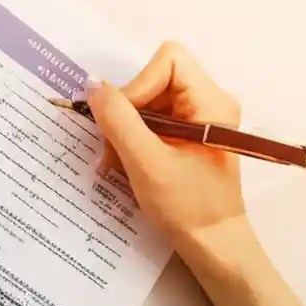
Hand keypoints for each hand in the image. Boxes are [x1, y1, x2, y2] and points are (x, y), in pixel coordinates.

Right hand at [84, 42, 247, 256]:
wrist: (213, 244)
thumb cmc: (187, 206)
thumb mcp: (146, 162)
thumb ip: (118, 119)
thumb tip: (92, 84)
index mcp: (211, 102)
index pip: (168, 60)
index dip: (139, 84)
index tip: (126, 122)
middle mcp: (210, 101)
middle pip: (155, 78)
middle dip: (127, 110)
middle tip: (112, 146)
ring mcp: (200, 118)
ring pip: (149, 99)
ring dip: (125, 127)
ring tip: (116, 160)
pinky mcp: (190, 134)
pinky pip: (153, 119)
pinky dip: (133, 137)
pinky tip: (125, 162)